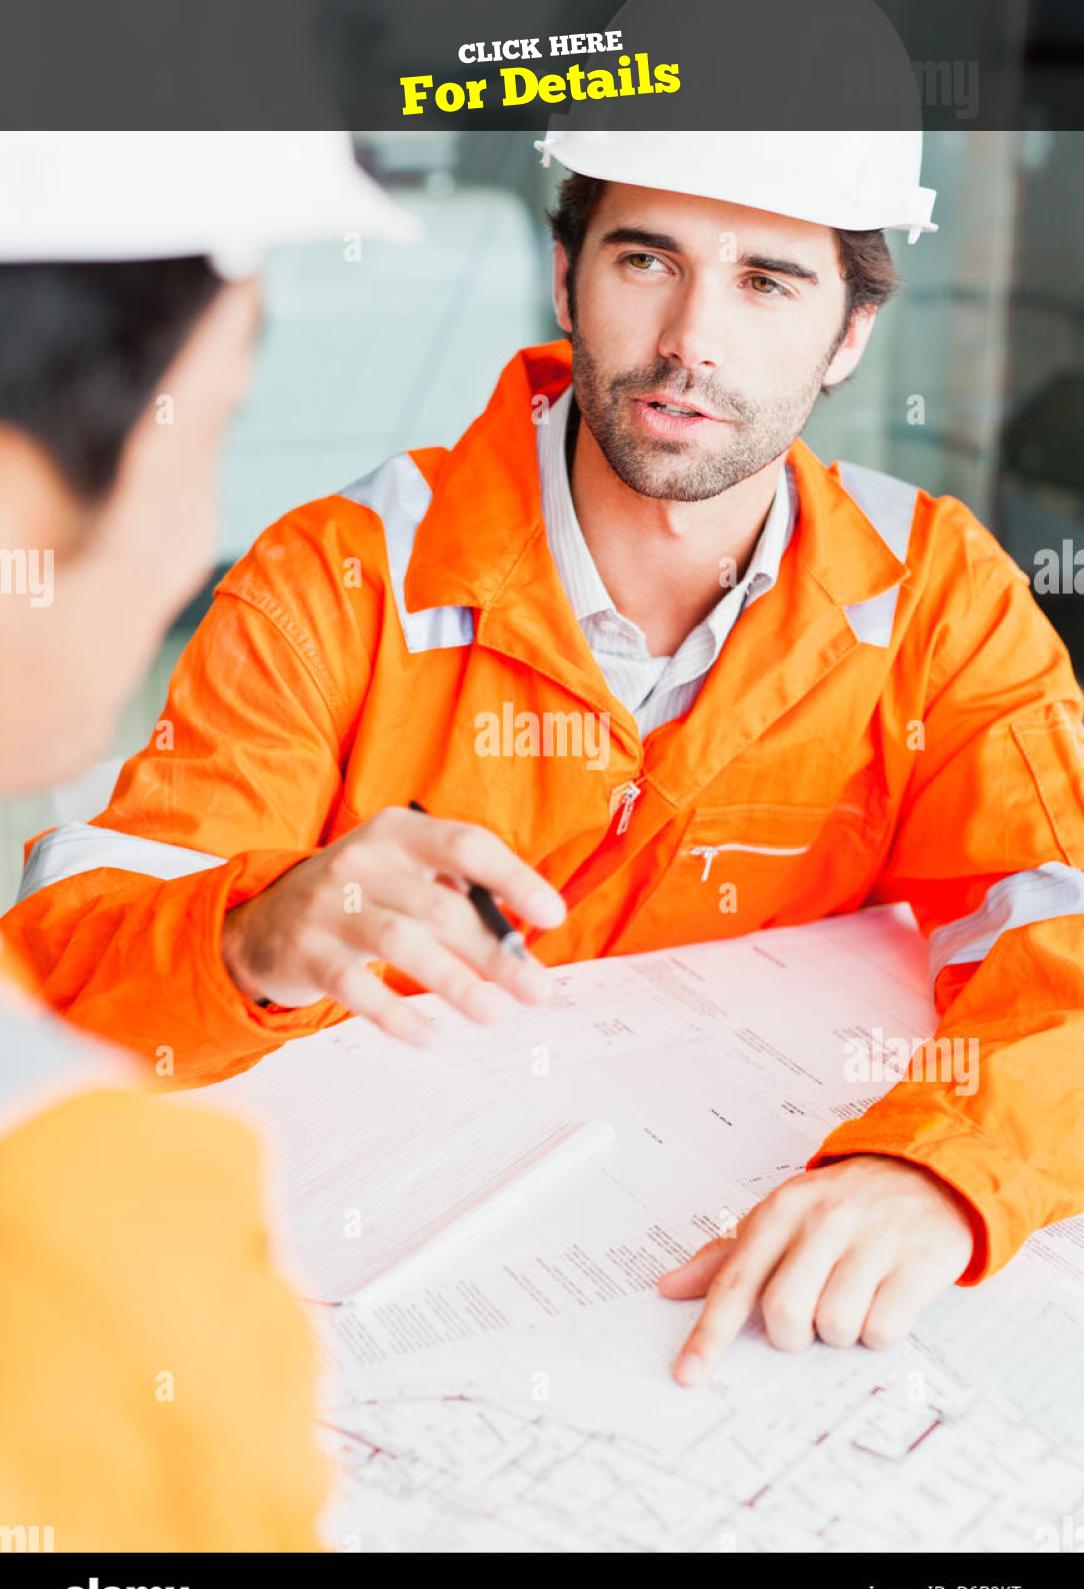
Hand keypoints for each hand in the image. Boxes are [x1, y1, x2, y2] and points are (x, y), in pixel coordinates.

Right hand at [221, 806, 565, 1043]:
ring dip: (453, 982)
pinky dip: (396, 1015)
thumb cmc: (362, 896)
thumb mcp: (404, 872)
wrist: (267, 922)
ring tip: (493, 1013)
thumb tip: (524, 934)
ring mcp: (329, 906)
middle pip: (440, 906)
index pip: (466, 846)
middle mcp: (362, 861)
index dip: (514, 878)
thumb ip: (458, 891)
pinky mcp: (308, 954)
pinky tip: (431, 1037)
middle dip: (494, 952)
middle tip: (537, 990)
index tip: (554, 914)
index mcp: (398, 832)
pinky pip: (357, 988)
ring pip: (402, 944)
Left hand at [659, 1155, 975, 1384]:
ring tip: (852, 1295)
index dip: (710, 1334)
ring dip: (839, 1330)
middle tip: (807, 1314)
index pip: (735, 1281)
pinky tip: (884, 1297)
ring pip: (835, 1327)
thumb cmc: (840, 1203)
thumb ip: (725, 1255)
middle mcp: (824, 1219)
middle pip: (784, 1313)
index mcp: (782, 1209)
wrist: (922, 1171)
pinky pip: (883, 1331)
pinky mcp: (918, 1262)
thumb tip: (669, 1288)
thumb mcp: (780, 1216)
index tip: (689, 1374)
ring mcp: (874, 1239)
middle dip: (791, 1333)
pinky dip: (879, 1331)